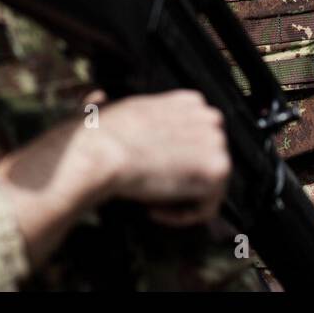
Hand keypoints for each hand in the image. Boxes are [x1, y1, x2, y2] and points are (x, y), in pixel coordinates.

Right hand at [92, 90, 230, 226]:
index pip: (199, 137)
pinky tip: (153, 209)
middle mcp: (208, 116)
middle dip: (182, 179)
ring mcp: (217, 141)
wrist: (100, 150)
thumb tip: (97, 96)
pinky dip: (180, 216)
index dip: (176, 159)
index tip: (152, 170)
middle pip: (208, 160)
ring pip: (208, 185)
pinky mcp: (217, 169)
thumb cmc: (97, 134)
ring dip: (178, 199)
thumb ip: (115, 105)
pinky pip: (207, 205)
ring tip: (148, 201)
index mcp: (188, 101)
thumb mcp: (110, 107)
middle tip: (152, 190)